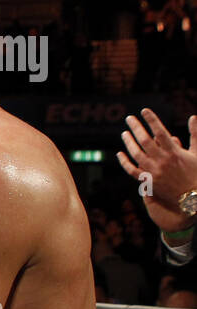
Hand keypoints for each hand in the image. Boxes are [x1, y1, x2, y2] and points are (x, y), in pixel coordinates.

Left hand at [117, 109, 196, 232]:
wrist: (193, 197)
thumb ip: (195, 134)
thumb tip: (193, 116)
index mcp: (175, 152)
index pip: (160, 132)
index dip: (152, 120)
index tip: (144, 110)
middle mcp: (162, 161)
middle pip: (145, 140)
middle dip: (136, 127)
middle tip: (129, 118)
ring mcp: (154, 171)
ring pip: (136, 154)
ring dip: (128, 142)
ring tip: (124, 133)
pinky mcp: (148, 181)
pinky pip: (132, 171)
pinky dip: (124, 162)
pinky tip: (119, 154)